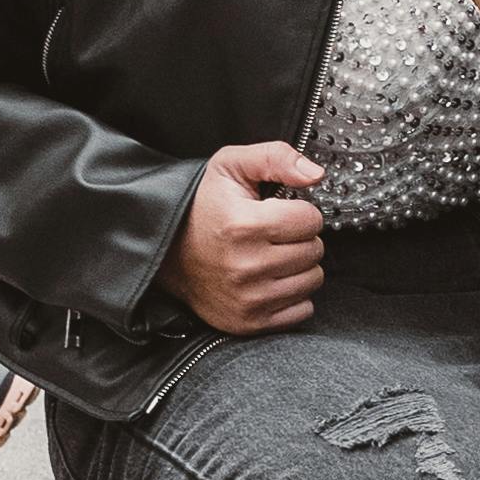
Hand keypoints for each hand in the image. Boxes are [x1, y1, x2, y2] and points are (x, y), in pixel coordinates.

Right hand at [175, 138, 326, 330]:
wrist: (163, 250)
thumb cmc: (201, 207)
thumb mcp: (230, 166)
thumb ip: (275, 157)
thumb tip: (315, 174)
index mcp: (243, 225)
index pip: (311, 220)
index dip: (299, 211)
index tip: (279, 212)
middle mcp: (246, 266)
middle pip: (314, 251)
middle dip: (299, 238)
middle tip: (273, 235)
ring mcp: (248, 299)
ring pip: (312, 280)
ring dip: (298, 266)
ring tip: (271, 255)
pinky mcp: (249, 322)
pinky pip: (302, 309)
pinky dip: (292, 295)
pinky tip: (269, 280)